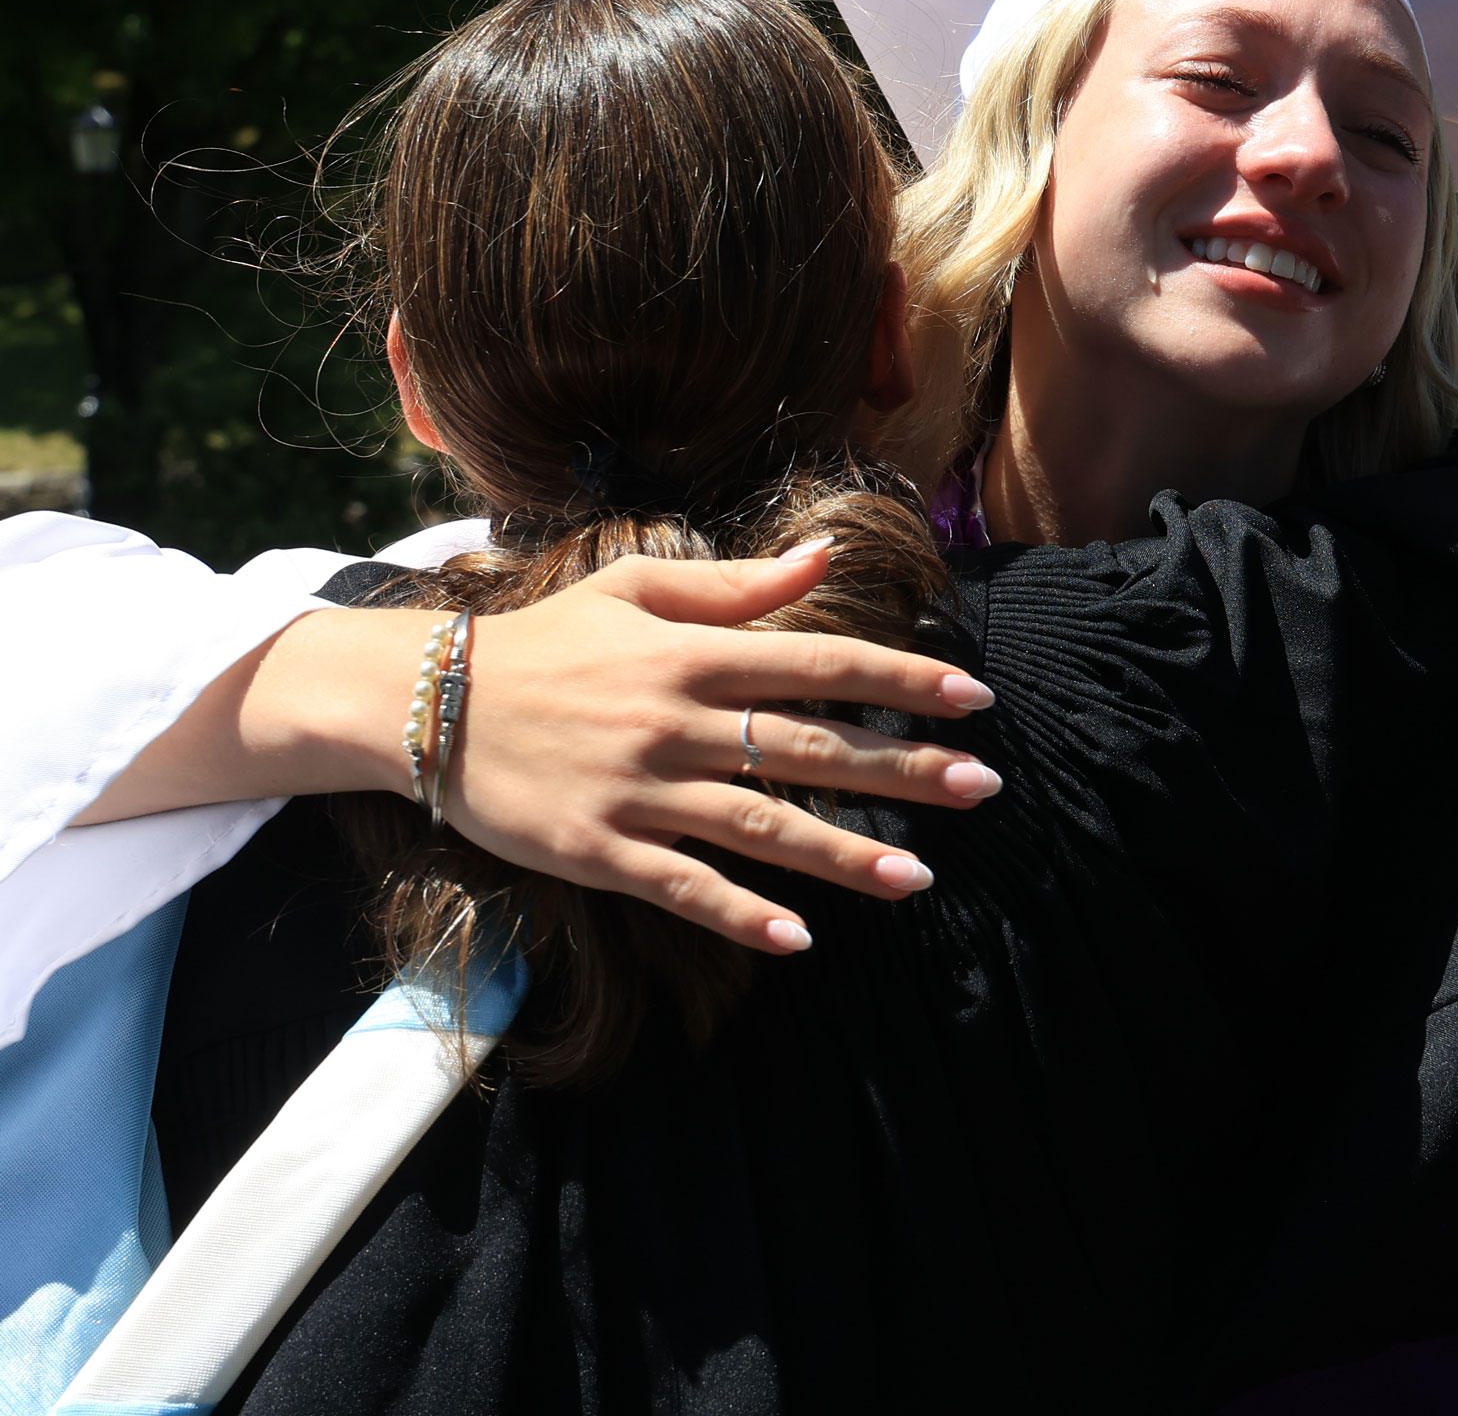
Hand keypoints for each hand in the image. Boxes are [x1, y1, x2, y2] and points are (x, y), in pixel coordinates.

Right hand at [85, 541, 1000, 955]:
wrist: (431, 700)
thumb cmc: (548, 640)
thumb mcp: (639, 589)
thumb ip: (737, 584)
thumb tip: (825, 558)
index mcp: (694, 654)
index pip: (822, 664)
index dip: (903, 679)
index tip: (973, 697)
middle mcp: (678, 721)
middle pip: (810, 747)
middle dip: (903, 769)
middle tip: (984, 789)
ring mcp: (640, 791)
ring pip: (760, 826)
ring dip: (844, 854)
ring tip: (921, 878)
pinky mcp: (600, 850)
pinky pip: (682, 888)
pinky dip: (740, 915)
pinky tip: (798, 939)